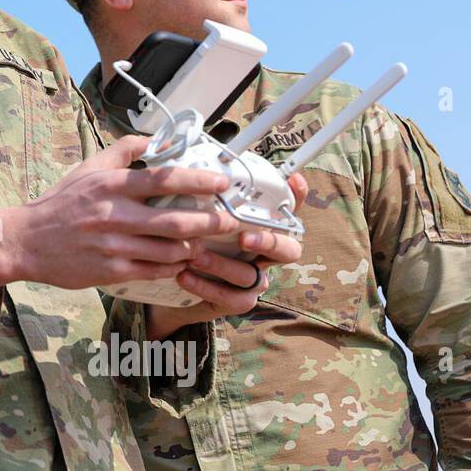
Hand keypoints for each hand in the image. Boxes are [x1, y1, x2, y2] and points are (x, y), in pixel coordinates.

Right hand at [0, 135, 240, 288]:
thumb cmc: (60, 204)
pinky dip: (174, 265)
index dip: (199, 179)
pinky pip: (156, 270)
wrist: (27, 241)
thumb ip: (122, 151)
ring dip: (194, 247)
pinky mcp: (113, 271)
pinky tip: (181, 260)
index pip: (164, 178)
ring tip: (204, 242)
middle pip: (178, 220)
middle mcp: (116, 215)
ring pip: (171, 249)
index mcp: (112, 185)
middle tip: (230, 220)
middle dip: (211, 221)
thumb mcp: (87, 168)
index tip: (222, 181)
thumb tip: (153, 138)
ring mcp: (115, 246)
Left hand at [147, 173, 307, 339]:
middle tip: (244, 237)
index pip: (288, 212)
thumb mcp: (194, 218)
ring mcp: (254, 280)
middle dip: (269, 242)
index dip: (297, 197)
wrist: (172, 287)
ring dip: (222, 264)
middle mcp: (264, 255)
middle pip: (288, 250)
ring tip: (196, 256)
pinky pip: (232, 297)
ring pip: (250, 274)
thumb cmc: (191, 243)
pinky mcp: (239, 301)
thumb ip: (201, 200)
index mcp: (259, 230)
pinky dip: (205, 285)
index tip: (293, 179)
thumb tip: (191, 169)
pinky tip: (183, 276)